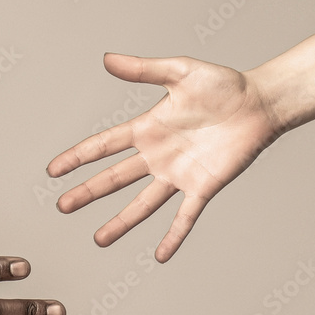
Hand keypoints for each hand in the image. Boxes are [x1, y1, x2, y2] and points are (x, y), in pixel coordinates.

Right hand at [47, 53, 278, 262]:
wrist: (260, 103)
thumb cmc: (223, 85)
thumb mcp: (179, 71)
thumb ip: (143, 70)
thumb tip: (107, 59)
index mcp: (148, 129)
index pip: (104, 146)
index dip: (78, 157)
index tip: (53, 170)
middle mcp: (157, 156)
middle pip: (115, 179)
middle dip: (88, 193)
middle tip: (64, 207)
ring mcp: (178, 175)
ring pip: (143, 205)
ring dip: (121, 223)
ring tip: (99, 240)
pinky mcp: (203, 188)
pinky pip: (185, 217)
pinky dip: (174, 237)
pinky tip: (161, 255)